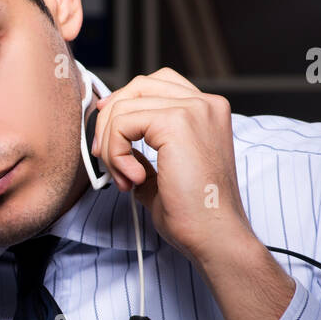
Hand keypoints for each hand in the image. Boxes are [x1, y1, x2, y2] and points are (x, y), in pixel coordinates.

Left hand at [89, 67, 254, 263]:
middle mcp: (205, 103)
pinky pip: (122, 123)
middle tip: (106, 158)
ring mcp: (194, 109)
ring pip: (124, 106)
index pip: (155, 84)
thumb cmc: (194, 213)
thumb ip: (143, 151)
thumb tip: (113, 140)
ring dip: (112, 146)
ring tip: (125, 179)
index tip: (107, 132)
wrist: (214, 235)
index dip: (124, 103)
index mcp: (207, 111)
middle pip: (138, 86)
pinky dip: (116, 153)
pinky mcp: (177, 122)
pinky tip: (133, 179)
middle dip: (110, 120)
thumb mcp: (164, 171)